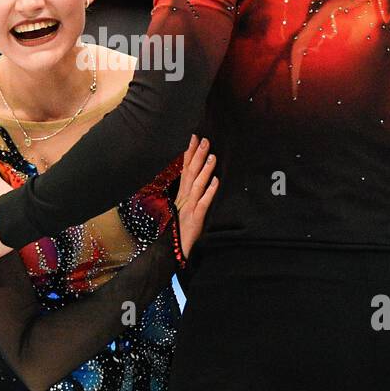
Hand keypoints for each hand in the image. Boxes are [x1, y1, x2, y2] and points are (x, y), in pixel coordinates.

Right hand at [174, 134, 218, 258]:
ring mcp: (189, 209)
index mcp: (181, 195)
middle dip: (197, 156)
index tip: (194, 137)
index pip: (185, 169)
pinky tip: (216, 182)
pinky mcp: (195, 220)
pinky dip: (209, 193)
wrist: (173, 252)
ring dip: (205, 170)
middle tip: (205, 140)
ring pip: (197, 186)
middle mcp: (184, 199)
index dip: (189, 153)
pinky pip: (203, 204)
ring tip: (213, 156)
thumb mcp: (182, 210)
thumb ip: (189, 195)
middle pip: (190, 173)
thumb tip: (197, 178)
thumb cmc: (180, 230)